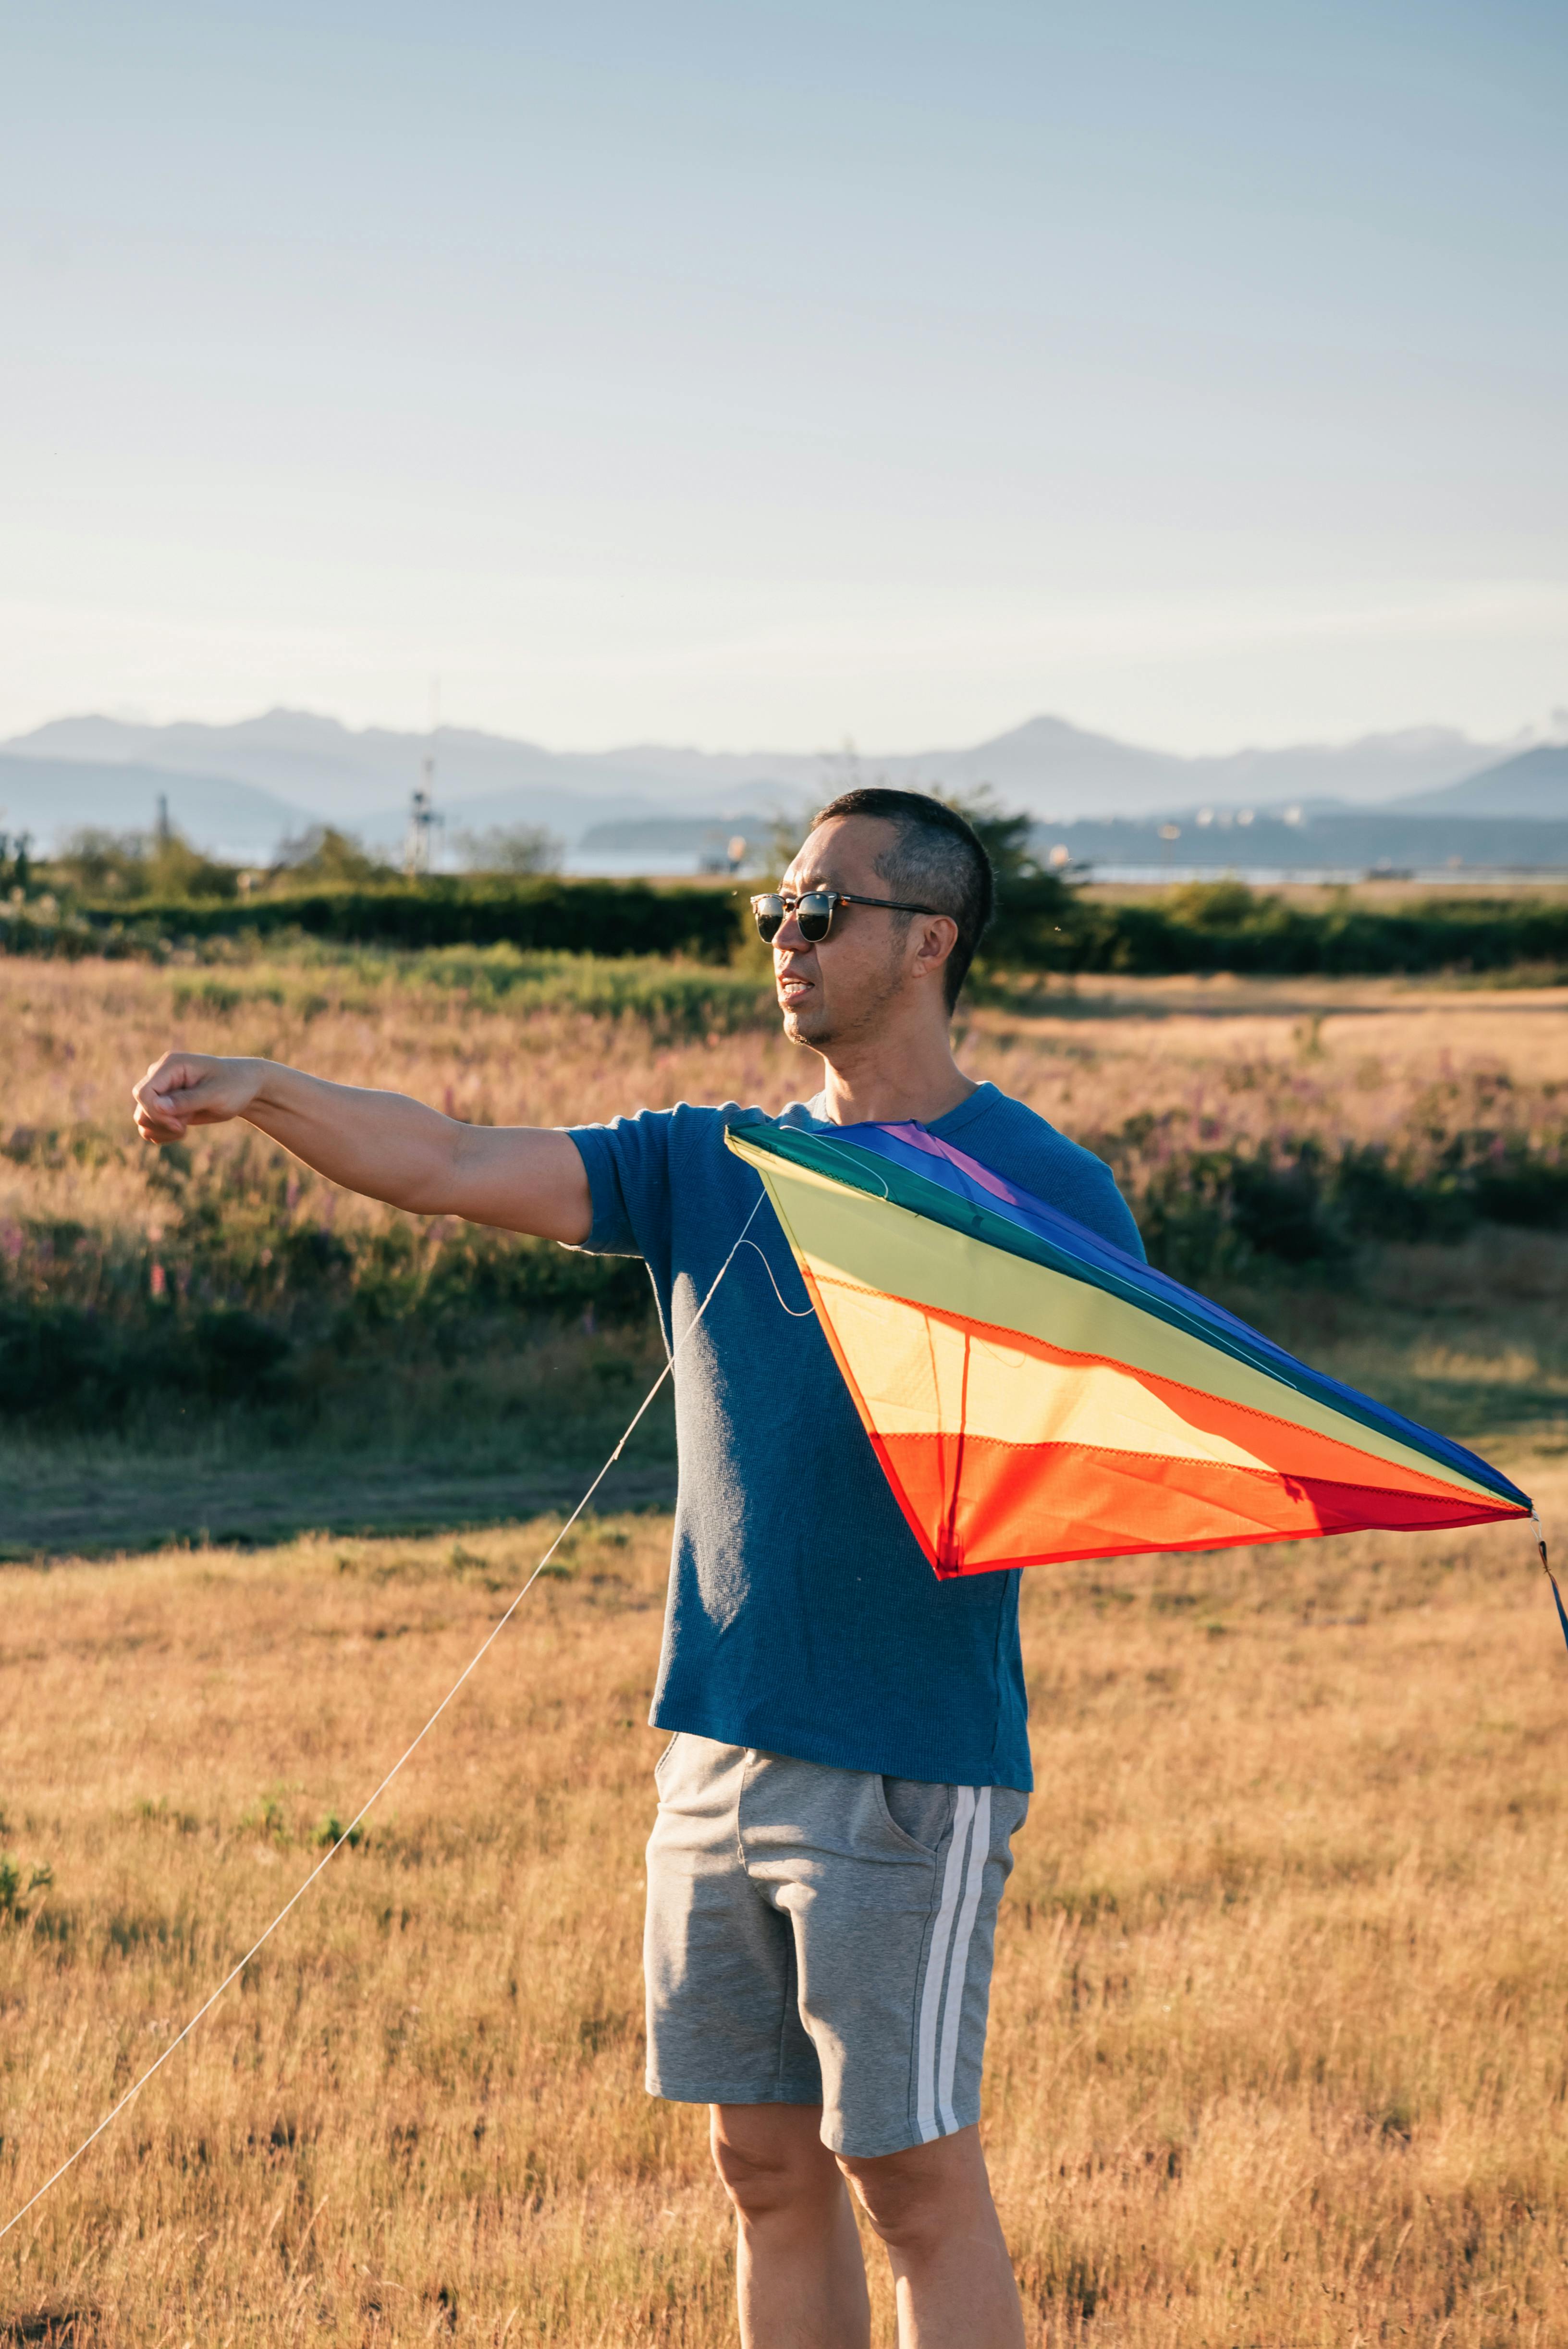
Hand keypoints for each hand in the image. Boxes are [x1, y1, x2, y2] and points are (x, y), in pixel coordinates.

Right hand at [132, 1052, 263, 1142]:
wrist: (245, 1088)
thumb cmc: (234, 1086)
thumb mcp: (215, 1095)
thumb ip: (186, 1101)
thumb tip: (157, 1107)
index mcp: (171, 1065)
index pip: (143, 1093)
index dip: (156, 1114)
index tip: (180, 1125)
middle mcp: (160, 1075)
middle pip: (141, 1107)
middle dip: (161, 1123)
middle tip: (186, 1126)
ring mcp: (161, 1090)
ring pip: (142, 1118)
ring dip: (162, 1130)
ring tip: (185, 1128)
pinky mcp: (164, 1104)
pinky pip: (149, 1124)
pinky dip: (162, 1133)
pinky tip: (181, 1131)